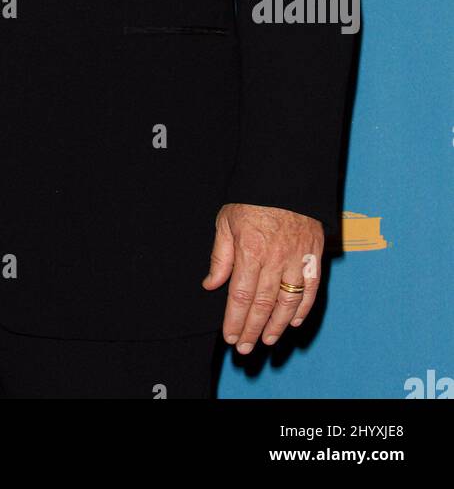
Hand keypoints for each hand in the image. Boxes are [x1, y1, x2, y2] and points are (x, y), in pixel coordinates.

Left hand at [202, 203, 322, 353]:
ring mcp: (297, 259)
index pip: (240, 296)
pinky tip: (295, 322)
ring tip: (267, 340)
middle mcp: (275, 259)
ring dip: (277, 326)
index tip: (230, 337)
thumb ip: (220, 255)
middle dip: (252, 329)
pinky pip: (311, 290)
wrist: (286, 177)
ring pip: (288, 303)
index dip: (234, 320)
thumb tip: (211, 285)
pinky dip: (304, 308)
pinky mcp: (314, 256)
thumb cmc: (252, 198)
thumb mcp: (226, 221)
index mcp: (250, 250)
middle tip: (245, 348)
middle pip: (262, 305)